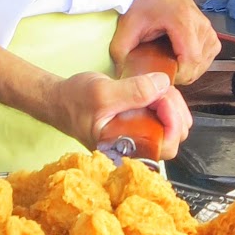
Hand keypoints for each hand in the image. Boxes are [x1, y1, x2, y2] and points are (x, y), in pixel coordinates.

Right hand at [50, 71, 192, 160]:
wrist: (60, 101)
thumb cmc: (75, 100)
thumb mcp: (102, 92)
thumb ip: (134, 90)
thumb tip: (162, 84)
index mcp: (125, 150)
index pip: (165, 146)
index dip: (171, 121)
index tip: (162, 97)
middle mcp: (134, 149)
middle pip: (174, 137)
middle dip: (174, 109)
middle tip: (160, 89)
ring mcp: (138, 139)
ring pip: (172, 128)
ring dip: (171, 105)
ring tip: (156, 88)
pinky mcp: (139, 128)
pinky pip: (163, 120)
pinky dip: (165, 104)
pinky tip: (154, 91)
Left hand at [111, 0, 219, 86]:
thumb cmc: (147, 2)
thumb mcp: (128, 24)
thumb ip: (121, 50)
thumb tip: (121, 74)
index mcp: (184, 21)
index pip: (191, 60)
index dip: (177, 74)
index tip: (162, 74)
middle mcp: (201, 25)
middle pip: (198, 65)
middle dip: (179, 74)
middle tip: (161, 68)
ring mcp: (209, 31)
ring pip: (203, 65)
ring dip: (187, 70)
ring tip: (169, 61)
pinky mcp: (211, 35)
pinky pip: (207, 59)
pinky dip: (194, 64)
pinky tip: (179, 57)